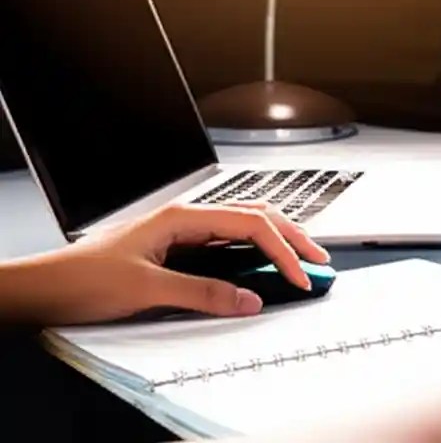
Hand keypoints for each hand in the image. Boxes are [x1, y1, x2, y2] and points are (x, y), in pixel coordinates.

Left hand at [10, 202, 328, 324]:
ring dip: (277, 242)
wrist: (45, 286)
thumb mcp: (147, 289)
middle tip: (319, 261)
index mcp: (183, 217)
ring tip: (302, 260)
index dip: (283, 250)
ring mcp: (183, 233)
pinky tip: (263, 267)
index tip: (300, 276)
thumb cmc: (82, 278)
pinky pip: (227, 246)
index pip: (251, 225)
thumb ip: (202, 294)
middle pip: (256, 217)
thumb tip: (247, 299)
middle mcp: (186, 220)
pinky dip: (254, 254)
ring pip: (244, 228)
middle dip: (293, 237)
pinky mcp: (179, 251)